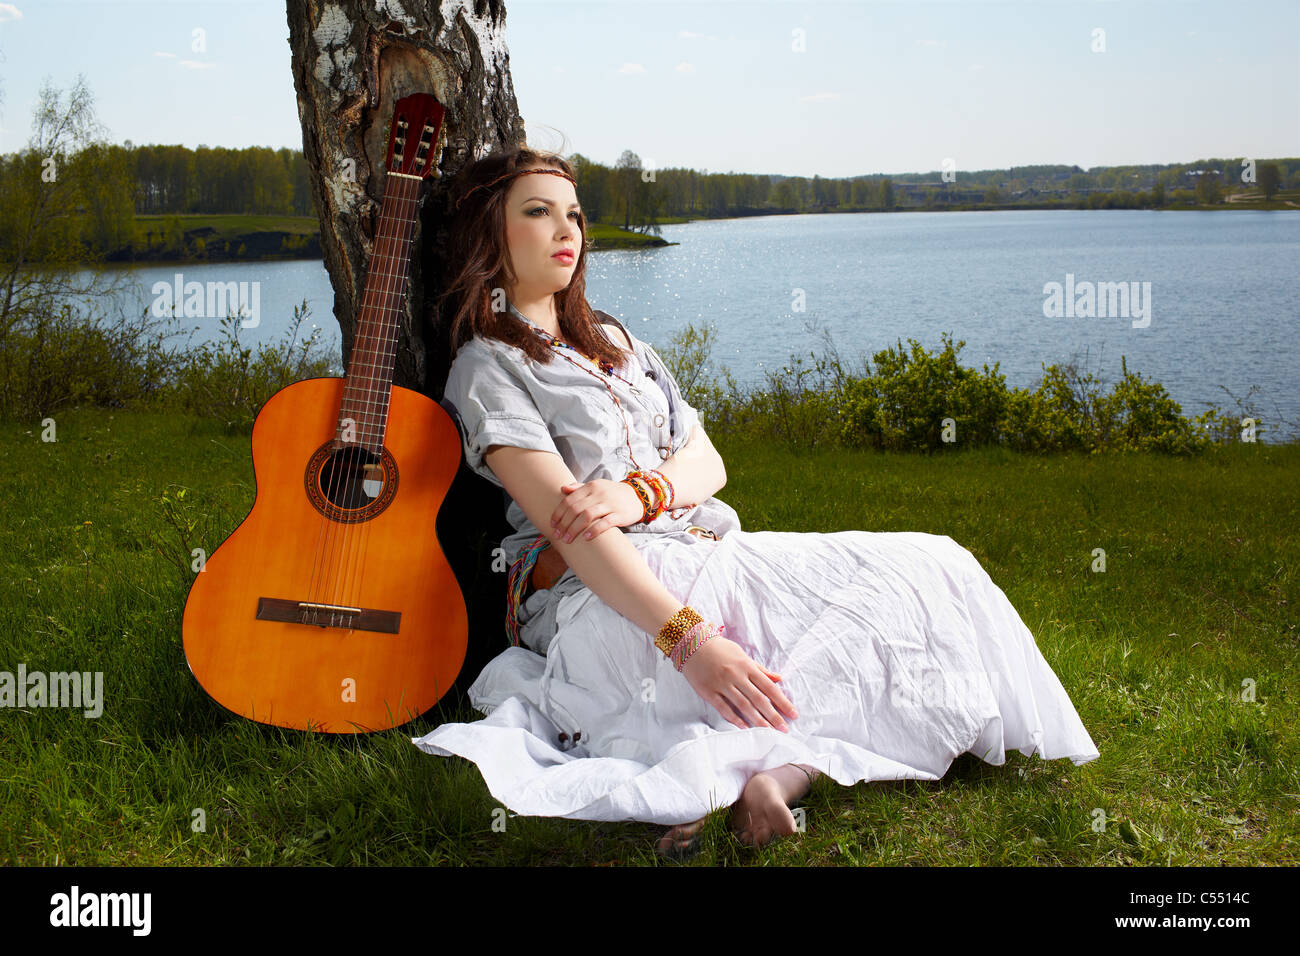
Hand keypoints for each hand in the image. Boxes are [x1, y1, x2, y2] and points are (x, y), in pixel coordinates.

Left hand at [550, 478, 644, 542]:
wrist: (638, 495)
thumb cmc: (612, 493)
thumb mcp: (596, 486)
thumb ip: (579, 488)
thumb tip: (562, 488)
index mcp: (591, 487)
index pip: (569, 500)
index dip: (558, 513)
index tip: (553, 524)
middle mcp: (599, 494)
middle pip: (575, 509)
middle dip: (564, 523)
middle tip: (557, 535)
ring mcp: (610, 504)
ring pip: (587, 515)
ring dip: (574, 529)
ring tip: (567, 539)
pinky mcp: (620, 515)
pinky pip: (605, 523)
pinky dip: (594, 530)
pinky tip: (586, 538)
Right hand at [679, 634, 797, 731]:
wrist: (691, 644)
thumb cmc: (720, 648)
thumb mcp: (742, 655)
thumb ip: (760, 669)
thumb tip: (779, 679)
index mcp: (747, 666)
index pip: (769, 687)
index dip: (783, 702)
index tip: (793, 713)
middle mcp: (736, 676)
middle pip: (759, 699)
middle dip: (774, 715)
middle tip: (785, 729)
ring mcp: (722, 685)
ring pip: (743, 706)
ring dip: (758, 720)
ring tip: (769, 732)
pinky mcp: (709, 692)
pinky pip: (724, 708)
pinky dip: (735, 718)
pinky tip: (745, 727)